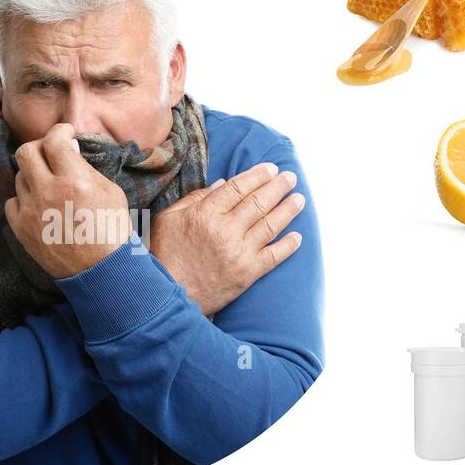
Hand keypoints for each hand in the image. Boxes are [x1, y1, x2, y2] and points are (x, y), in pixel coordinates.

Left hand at [5, 123, 132, 278]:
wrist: (102, 271)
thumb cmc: (112, 231)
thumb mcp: (111, 191)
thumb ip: (87, 167)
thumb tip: (69, 148)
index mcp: (74, 181)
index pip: (54, 140)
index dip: (60, 130)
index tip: (65, 134)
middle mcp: (48, 193)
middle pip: (25, 152)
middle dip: (39, 147)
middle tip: (51, 154)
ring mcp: (31, 212)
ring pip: (20, 177)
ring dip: (34, 176)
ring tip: (50, 186)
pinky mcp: (22, 230)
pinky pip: (12, 203)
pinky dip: (24, 201)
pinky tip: (40, 206)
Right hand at [148, 161, 303, 314]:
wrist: (167, 295)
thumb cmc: (165, 255)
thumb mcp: (167, 219)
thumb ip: (194, 199)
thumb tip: (221, 184)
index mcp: (205, 214)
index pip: (238, 187)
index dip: (258, 175)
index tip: (271, 169)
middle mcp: (225, 230)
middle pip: (258, 202)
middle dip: (278, 187)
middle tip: (290, 178)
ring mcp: (239, 252)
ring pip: (270, 225)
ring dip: (288, 210)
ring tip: (299, 199)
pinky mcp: (247, 274)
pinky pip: (274, 256)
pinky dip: (288, 245)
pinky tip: (298, 237)